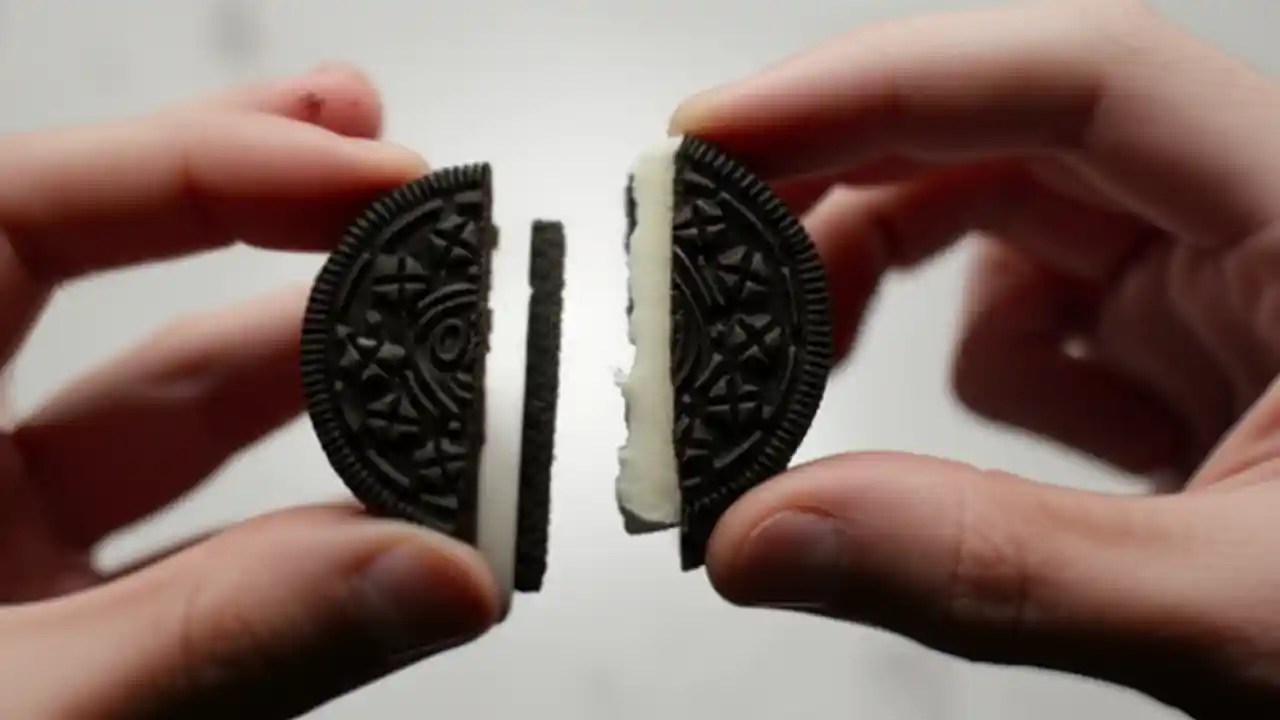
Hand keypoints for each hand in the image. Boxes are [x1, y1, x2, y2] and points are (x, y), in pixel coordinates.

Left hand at [0, 66, 498, 717]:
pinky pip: (205, 561)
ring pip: (176, 431)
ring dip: (323, 399)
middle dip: (277, 238)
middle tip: (404, 199)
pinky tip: (402, 528)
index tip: (364, 167)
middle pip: (113, 288)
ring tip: (445, 368)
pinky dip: (311, 542)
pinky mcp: (62, 638)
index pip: (27, 214)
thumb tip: (433, 573)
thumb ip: (223, 647)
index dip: (209, 163)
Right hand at [672, 1, 1279, 714]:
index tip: (716, 139)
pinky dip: (981, 377)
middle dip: (844, 202)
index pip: (1071, 78)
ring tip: (820, 385)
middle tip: (719, 283)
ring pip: (1001, 227)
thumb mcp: (1244, 616)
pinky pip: (1035, 320)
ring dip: (894, 299)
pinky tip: (1009, 456)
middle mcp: (1263, 223)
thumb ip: (996, 570)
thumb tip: (769, 534)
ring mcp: (1221, 284)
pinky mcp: (1183, 351)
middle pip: (1004, 138)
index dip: (876, 84)